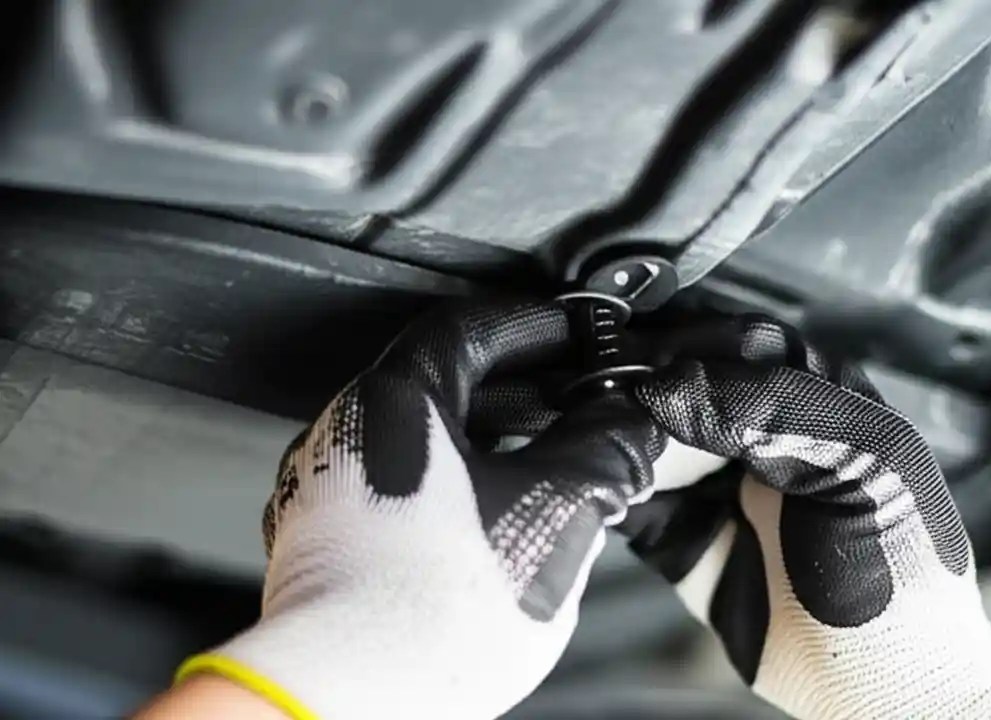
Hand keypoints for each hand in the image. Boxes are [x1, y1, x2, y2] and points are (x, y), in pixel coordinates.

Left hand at [178, 300, 663, 719]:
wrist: (353, 696)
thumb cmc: (437, 606)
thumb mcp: (557, 510)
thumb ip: (606, 449)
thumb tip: (632, 421)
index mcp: (396, 400)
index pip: (472, 327)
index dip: (535, 325)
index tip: (577, 333)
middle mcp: (348, 432)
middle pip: (446, 384)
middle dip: (523, 393)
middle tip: (580, 403)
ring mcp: (326, 491)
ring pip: (424, 443)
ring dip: (490, 447)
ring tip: (551, 470)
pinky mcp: (322, 547)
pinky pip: (400, 492)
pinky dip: (454, 491)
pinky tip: (495, 526)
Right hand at [618, 315, 990, 719]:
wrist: (884, 688)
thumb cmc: (907, 578)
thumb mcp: (864, 465)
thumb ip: (778, 409)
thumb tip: (676, 385)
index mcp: (823, 403)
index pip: (748, 346)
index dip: (700, 342)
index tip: (656, 350)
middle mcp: (768, 439)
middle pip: (690, 386)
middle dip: (649, 383)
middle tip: (611, 384)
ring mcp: (726, 491)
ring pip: (655, 439)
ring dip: (623, 430)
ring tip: (598, 426)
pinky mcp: (689, 542)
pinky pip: (637, 502)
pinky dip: (614, 487)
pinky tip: (605, 478)